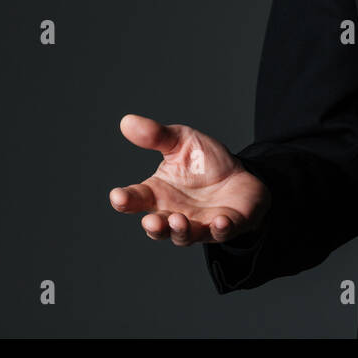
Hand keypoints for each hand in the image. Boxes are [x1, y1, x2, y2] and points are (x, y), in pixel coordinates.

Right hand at [109, 114, 270, 244]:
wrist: (240, 173)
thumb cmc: (204, 162)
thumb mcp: (181, 141)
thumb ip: (157, 135)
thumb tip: (127, 121)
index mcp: (158, 194)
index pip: (135, 200)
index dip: (125, 200)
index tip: (118, 196)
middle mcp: (173, 214)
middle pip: (157, 227)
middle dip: (153, 227)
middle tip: (151, 222)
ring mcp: (199, 224)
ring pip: (184, 236)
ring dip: (180, 231)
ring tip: (178, 220)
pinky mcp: (225, 227)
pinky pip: (221, 233)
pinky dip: (219, 230)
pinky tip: (220, 221)